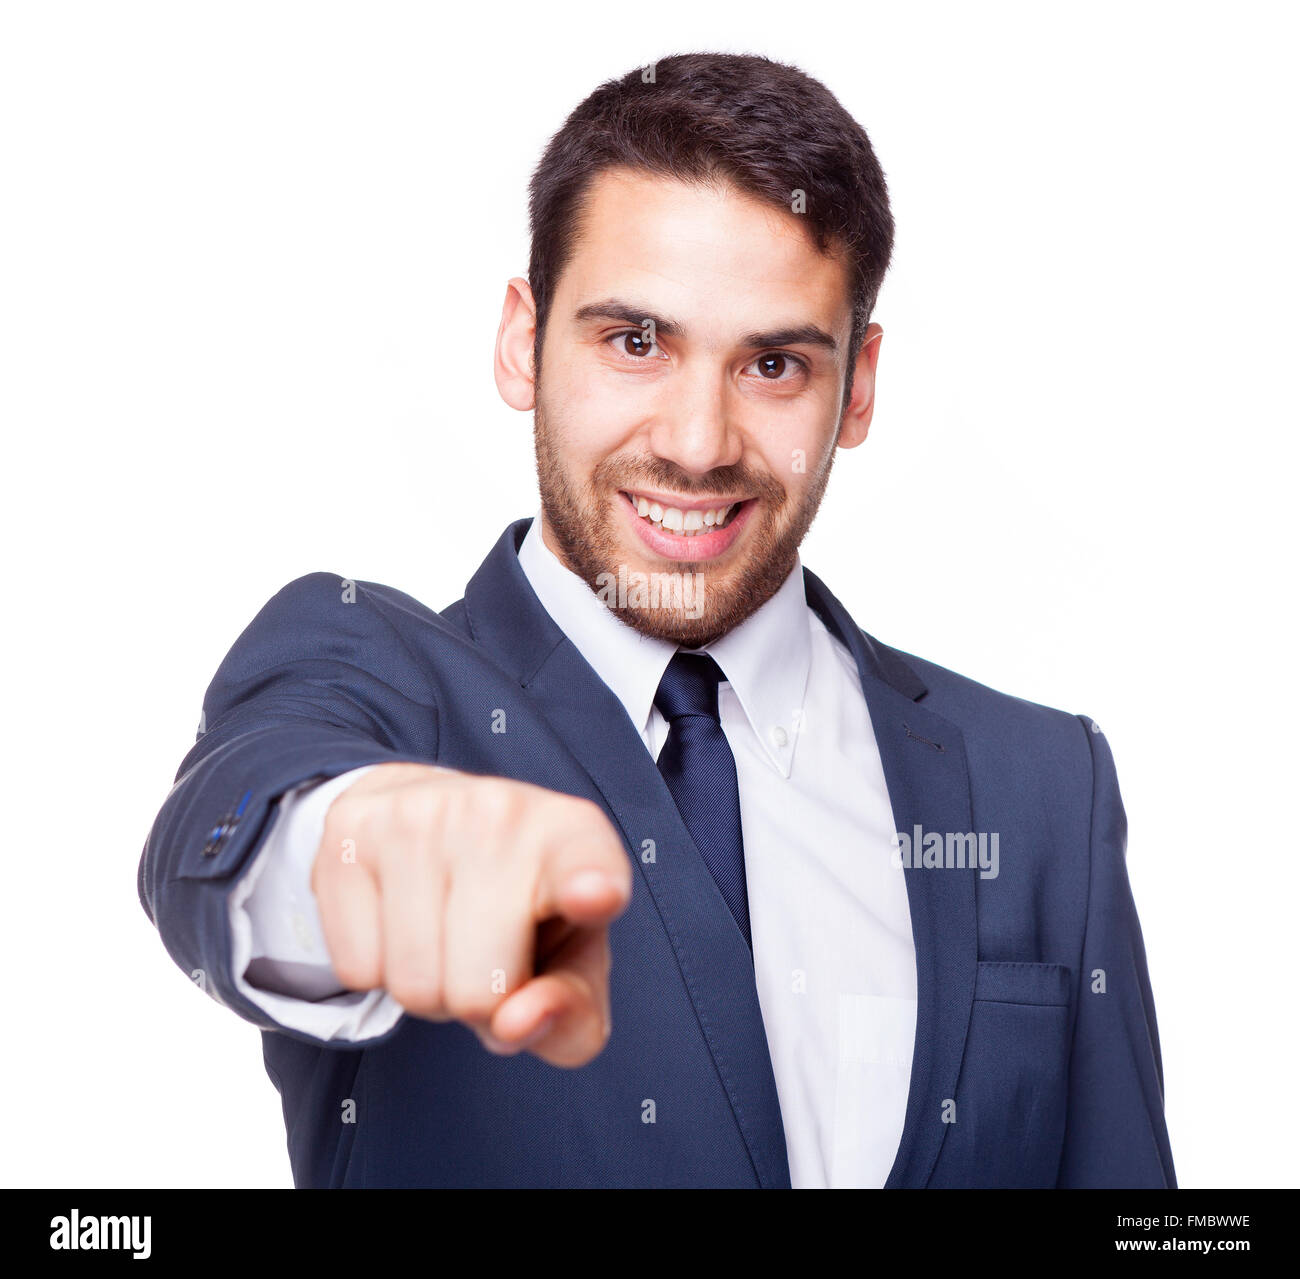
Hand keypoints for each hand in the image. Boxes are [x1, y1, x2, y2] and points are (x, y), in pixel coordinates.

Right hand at [310, 762, 631, 1066]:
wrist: (439, 815)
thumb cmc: (522, 906)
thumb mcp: (572, 963)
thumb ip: (571, 1017)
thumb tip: (516, 1024)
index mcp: (576, 837)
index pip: (590, 864)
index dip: (594, 887)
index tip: (597, 895)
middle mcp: (503, 811)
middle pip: (479, 992)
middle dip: (477, 1006)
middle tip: (485, 955)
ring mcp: (422, 813)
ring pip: (412, 988)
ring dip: (427, 990)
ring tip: (446, 936)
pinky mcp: (352, 831)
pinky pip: (357, 969)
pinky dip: (377, 969)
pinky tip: (400, 918)